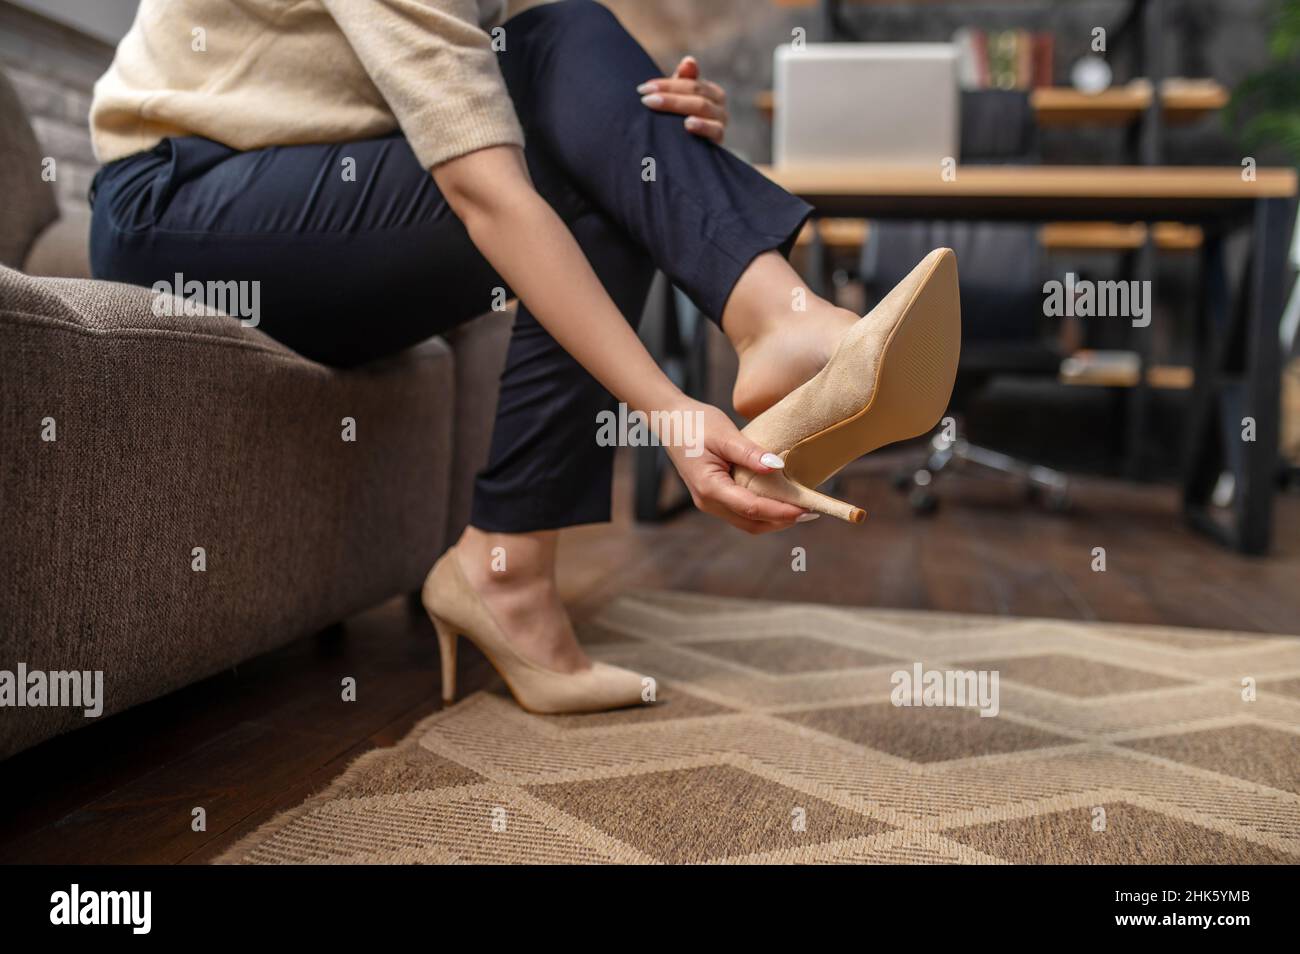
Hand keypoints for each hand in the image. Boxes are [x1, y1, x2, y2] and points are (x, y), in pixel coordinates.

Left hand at [638, 56, 727, 143]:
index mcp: (710, 92)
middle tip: (645, 98)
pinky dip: (702, 125)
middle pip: (694, 92)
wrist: (692, 159)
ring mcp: (721, 121)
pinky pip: (715, 130)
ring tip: (656, 104)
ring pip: (702, 106)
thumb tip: (689, 60)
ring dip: (677, 104)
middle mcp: (718, 105)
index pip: (689, 82)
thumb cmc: (682, 125)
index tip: (644, 89)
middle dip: (668, 94)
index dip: (666, 84)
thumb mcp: (680, 103)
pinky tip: (688, 124)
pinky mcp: (720, 139)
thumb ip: (683, 82)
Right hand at [661, 400, 808, 533]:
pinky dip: (762, 511)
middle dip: (781, 521)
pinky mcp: (713, 496)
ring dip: (773, 518)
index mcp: (710, 488)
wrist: (670, 419)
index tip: (806, 509)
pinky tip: (778, 500)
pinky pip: (741, 512)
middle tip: (810, 512)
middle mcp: (708, 501)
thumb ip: (750, 454)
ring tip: (798, 508)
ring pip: (746, 521)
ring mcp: (709, 501)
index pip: (752, 508)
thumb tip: (777, 467)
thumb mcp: (725, 434)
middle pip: (751, 523)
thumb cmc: (695, 423)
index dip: (781, 511)